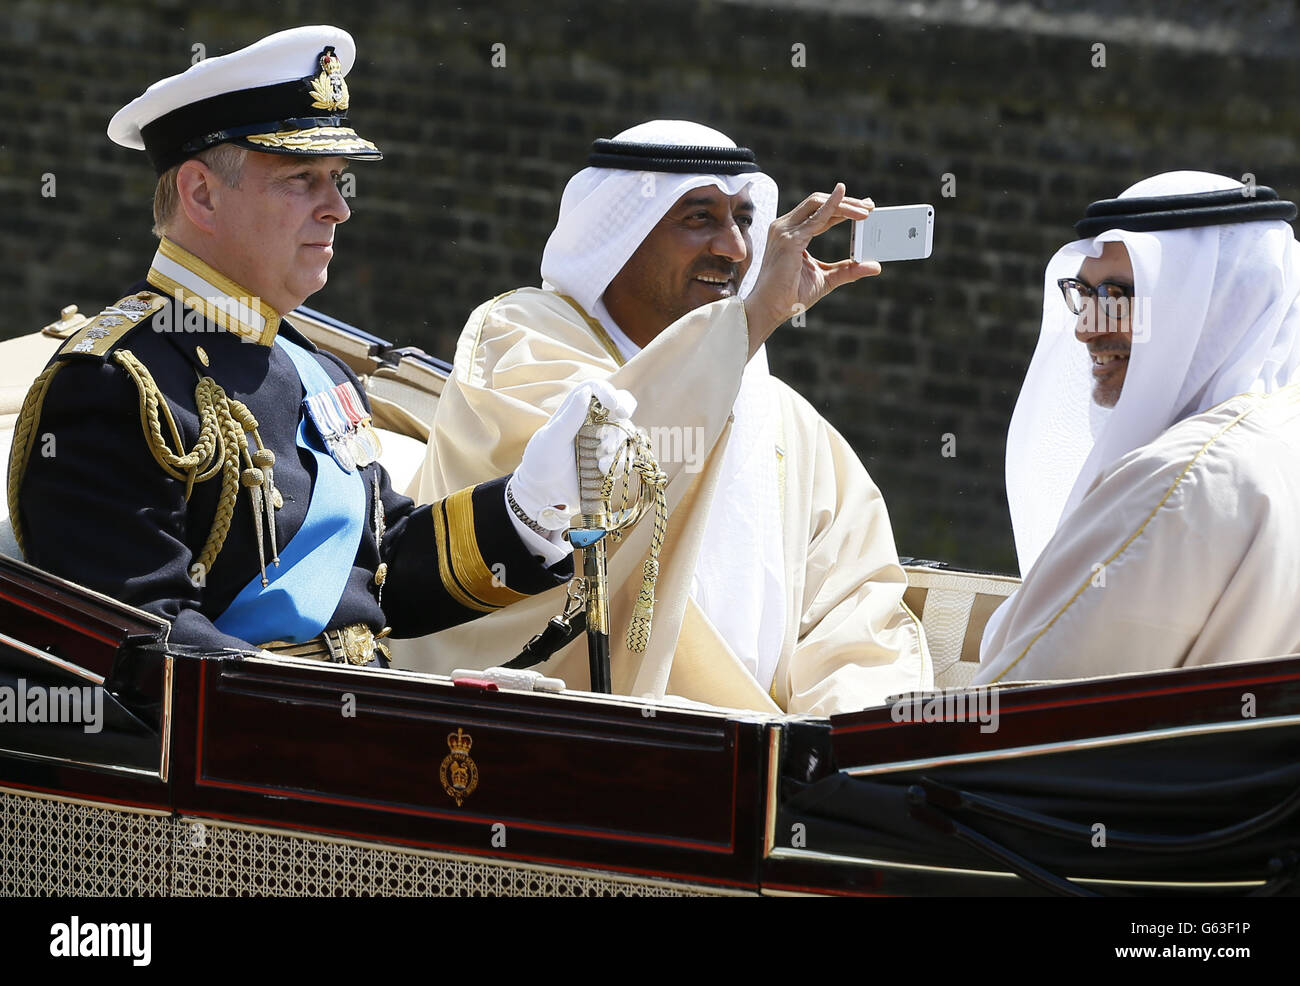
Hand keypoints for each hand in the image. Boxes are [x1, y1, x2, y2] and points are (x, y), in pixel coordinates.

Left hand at [511, 380, 637, 530]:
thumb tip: (586, 392)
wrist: (544, 496)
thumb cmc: (541, 463)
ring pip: (626, 432)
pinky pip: (627, 456)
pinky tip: (603, 470)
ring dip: (618, 443)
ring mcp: (605, 441)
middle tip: (624, 415)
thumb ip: (569, 417)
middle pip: (620, 404)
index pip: (595, 389)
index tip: (612, 404)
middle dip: (626, 407)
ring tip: (600, 461)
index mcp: (575, 410)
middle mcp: (593, 422)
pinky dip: (619, 462)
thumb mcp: (551, 439)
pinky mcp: (612, 461)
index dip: (607, 391)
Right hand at [744, 183, 880, 353]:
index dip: (842, 206)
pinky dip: (832, 207)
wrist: (771, 309)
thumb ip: (848, 270)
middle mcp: (785, 227)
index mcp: (791, 233)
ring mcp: (785, 231)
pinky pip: (816, 218)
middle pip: (818, 203)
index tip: (864, 207)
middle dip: (846, 202)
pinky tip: (846, 202)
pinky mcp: (789, 240)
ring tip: (866, 210)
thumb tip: (875, 266)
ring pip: (818, 204)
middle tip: (869, 206)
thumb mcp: (827, 278)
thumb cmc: (791, 295)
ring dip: (844, 204)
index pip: (819, 212)